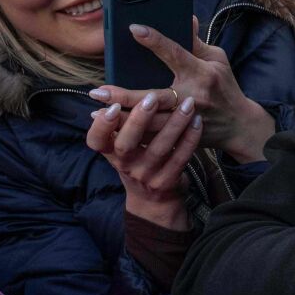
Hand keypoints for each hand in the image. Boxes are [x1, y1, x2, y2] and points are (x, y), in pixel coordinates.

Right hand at [87, 91, 203, 230]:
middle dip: (138, 119)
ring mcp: (146, 176)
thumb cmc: (137, 164)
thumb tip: (103, 92)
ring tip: (188, 103)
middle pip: (127, 144)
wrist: (154, 202)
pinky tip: (197, 121)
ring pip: (160, 149)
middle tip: (152, 97)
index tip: (111, 106)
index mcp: (111, 154)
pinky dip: (190, 139)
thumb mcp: (122, 149)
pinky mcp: (167, 182)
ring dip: (175, 124)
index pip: (96, 141)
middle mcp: (126, 166)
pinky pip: (181, 158)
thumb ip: (117, 126)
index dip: (101, 126)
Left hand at [89, 19, 275, 163]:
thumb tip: (186, 19)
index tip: (134, 29)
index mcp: (202, 73)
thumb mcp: (218, 60)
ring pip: (150, 123)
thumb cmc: (225, 87)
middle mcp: (193, 97)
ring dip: (123, 119)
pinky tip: (113, 130)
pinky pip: (154, 138)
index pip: (175, 54)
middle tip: (98, 91)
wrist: (239, 125)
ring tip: (98, 112)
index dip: (155, 41)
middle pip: (154, 97)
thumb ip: (197, 43)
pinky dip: (133, 134)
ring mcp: (187, 120)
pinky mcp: (183, 136)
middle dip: (124, 96)